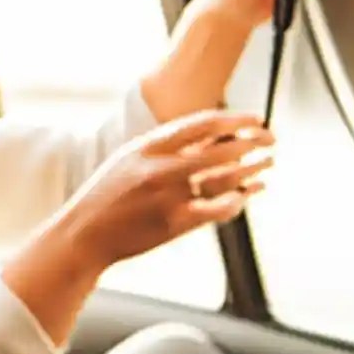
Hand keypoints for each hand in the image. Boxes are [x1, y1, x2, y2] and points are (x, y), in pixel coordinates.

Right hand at [59, 110, 273, 270]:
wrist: (84, 235)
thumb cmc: (107, 197)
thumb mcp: (130, 160)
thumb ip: (165, 148)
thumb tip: (208, 136)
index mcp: (148, 146)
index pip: (203, 123)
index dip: (236, 119)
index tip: (256, 119)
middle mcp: (160, 168)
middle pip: (221, 148)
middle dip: (253, 141)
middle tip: (270, 139)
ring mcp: (168, 197)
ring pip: (225, 178)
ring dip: (252, 169)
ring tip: (268, 163)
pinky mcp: (174, 224)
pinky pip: (217, 209)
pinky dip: (236, 202)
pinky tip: (245, 196)